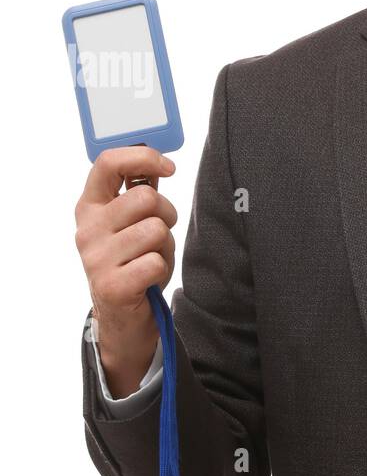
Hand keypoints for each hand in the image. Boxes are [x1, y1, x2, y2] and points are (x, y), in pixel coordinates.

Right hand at [75, 146, 177, 393]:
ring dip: (165, 246)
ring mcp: (96, 258)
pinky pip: (156, 261)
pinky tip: (148, 279)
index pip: (108, 163)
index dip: (143, 157)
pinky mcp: (111, 285)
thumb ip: (139, 191)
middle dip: (166, 214)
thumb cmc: (133, 263)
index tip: (169, 167)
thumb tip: (155, 158)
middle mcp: (87, 229)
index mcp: (90, 207)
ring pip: (155, 230)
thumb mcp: (132, 223)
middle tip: (159, 235)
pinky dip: (161, 270)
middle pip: (146, 198)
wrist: (123, 318)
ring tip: (151, 259)